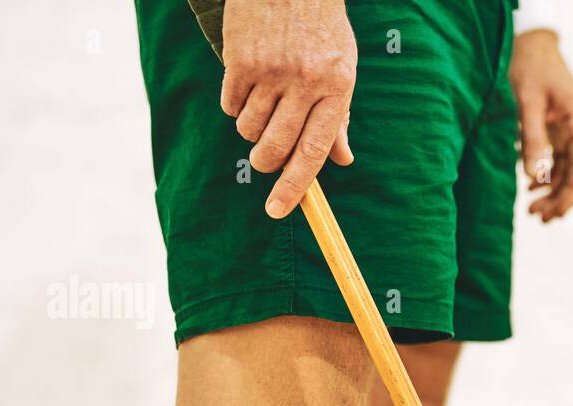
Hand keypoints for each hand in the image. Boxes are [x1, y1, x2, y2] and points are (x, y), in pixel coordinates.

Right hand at [220, 0, 357, 217]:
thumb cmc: (320, 28)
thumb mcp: (343, 68)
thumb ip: (340, 117)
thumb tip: (342, 160)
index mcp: (336, 88)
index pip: (314, 152)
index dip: (295, 187)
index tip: (278, 209)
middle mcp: (304, 82)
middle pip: (276, 148)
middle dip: (265, 163)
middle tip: (263, 160)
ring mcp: (271, 70)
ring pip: (249, 129)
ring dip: (251, 131)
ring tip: (262, 107)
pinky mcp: (240, 59)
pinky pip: (230, 105)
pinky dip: (235, 105)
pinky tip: (247, 86)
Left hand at [509, 30, 572, 221]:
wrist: (531, 44)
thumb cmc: (529, 67)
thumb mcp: (527, 102)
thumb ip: (532, 139)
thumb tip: (534, 178)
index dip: (571, 194)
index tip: (555, 214)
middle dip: (560, 198)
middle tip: (538, 218)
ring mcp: (571, 130)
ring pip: (567, 170)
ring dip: (552, 191)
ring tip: (532, 210)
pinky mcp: (559, 129)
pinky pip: (557, 160)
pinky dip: (546, 176)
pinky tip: (531, 187)